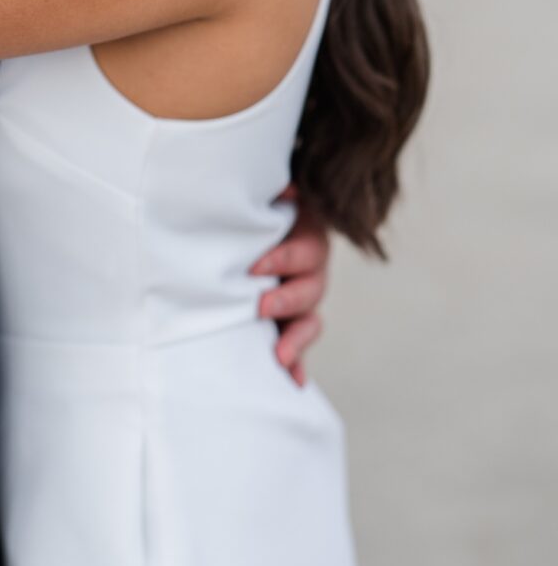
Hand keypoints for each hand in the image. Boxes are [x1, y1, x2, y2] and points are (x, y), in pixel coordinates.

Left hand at [251, 188, 330, 386]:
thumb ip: (274, 192)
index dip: (283, 259)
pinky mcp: (292, 321)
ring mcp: (303, 297)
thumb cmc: (254, 205)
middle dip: (287, 300)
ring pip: (309, 321)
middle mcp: (310, 268)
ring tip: (279, 356)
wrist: (255, 219)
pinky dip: (297, 364)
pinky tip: (294, 382)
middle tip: (261, 307)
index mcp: (306, 234)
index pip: (304, 249)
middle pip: (311, 288)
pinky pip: (299, 344)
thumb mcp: (266, 194)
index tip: (256, 267)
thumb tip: (282, 184)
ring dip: (296, 340)